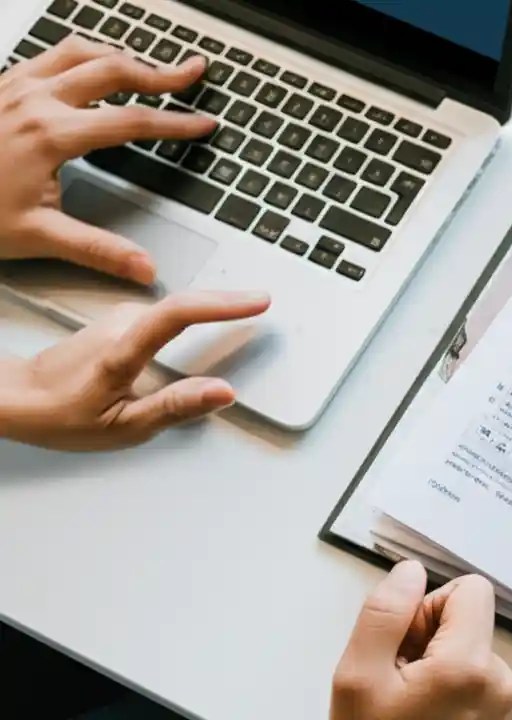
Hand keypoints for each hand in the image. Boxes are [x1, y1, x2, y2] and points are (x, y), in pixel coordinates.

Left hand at [0, 37, 214, 282]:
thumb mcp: (37, 236)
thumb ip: (97, 250)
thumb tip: (144, 268)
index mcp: (50, 134)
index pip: (133, 121)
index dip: (176, 123)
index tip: (203, 123)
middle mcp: (34, 100)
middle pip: (113, 69)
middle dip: (160, 71)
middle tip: (191, 74)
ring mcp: (13, 86)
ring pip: (80, 50)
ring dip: (120, 55)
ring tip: (148, 64)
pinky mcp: (0, 85)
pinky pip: (50, 54)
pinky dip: (83, 55)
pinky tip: (91, 67)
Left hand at [0, 290, 269, 450]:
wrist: (19, 398)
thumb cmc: (64, 417)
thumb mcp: (124, 427)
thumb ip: (176, 408)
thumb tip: (222, 392)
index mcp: (122, 351)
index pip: (179, 314)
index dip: (223, 304)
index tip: (258, 301)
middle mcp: (120, 324)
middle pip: (183, 304)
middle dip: (228, 301)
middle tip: (264, 302)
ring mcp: (119, 317)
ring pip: (176, 309)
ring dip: (210, 309)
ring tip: (244, 310)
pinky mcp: (121, 319)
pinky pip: (167, 313)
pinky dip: (192, 316)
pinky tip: (203, 322)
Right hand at [333, 563, 511, 719]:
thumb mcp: (357, 679)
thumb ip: (383, 615)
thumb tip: (409, 573)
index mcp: (471, 668)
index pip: (471, 589)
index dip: (429, 607)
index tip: (405, 643)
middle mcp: (500, 684)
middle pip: (467, 620)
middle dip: (427, 640)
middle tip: (398, 682)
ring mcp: (503, 705)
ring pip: (467, 649)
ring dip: (434, 668)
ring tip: (407, 704)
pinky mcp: (499, 718)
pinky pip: (473, 678)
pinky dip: (445, 689)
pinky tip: (421, 714)